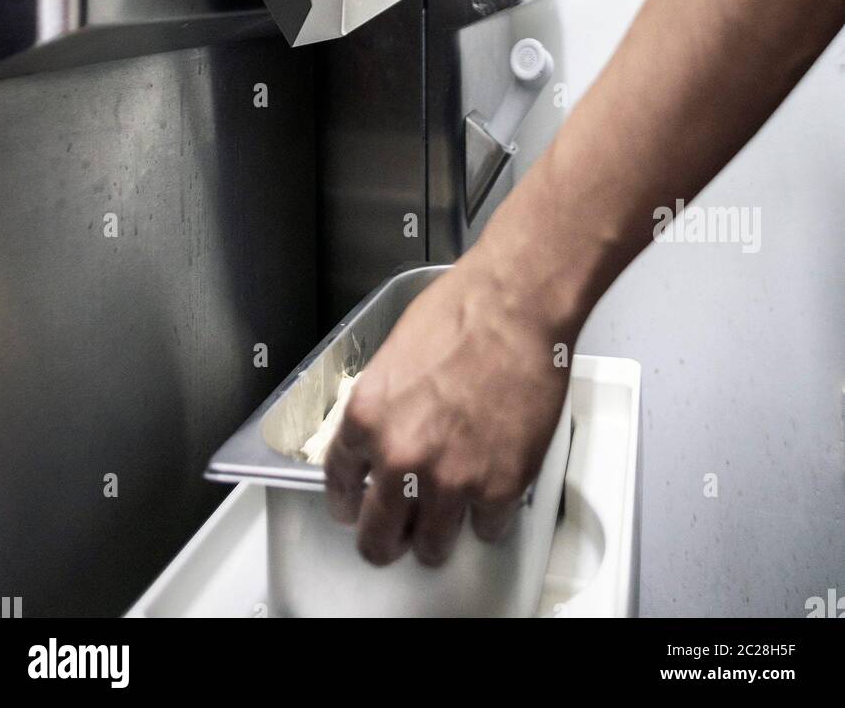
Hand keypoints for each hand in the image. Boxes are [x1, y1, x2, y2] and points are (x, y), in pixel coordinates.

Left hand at [324, 163, 581, 567]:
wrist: (516, 305)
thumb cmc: (461, 312)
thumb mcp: (394, 358)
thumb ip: (383, 409)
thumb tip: (385, 440)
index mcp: (365, 420)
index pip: (338, 485)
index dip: (347, 503)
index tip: (356, 508)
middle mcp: (400, 458)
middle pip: (378, 538)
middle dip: (386, 540)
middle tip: (398, 536)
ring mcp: (450, 479)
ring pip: (432, 548)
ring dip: (437, 537)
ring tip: (448, 520)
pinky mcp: (499, 488)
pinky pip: (487, 529)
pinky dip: (489, 515)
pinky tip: (491, 492)